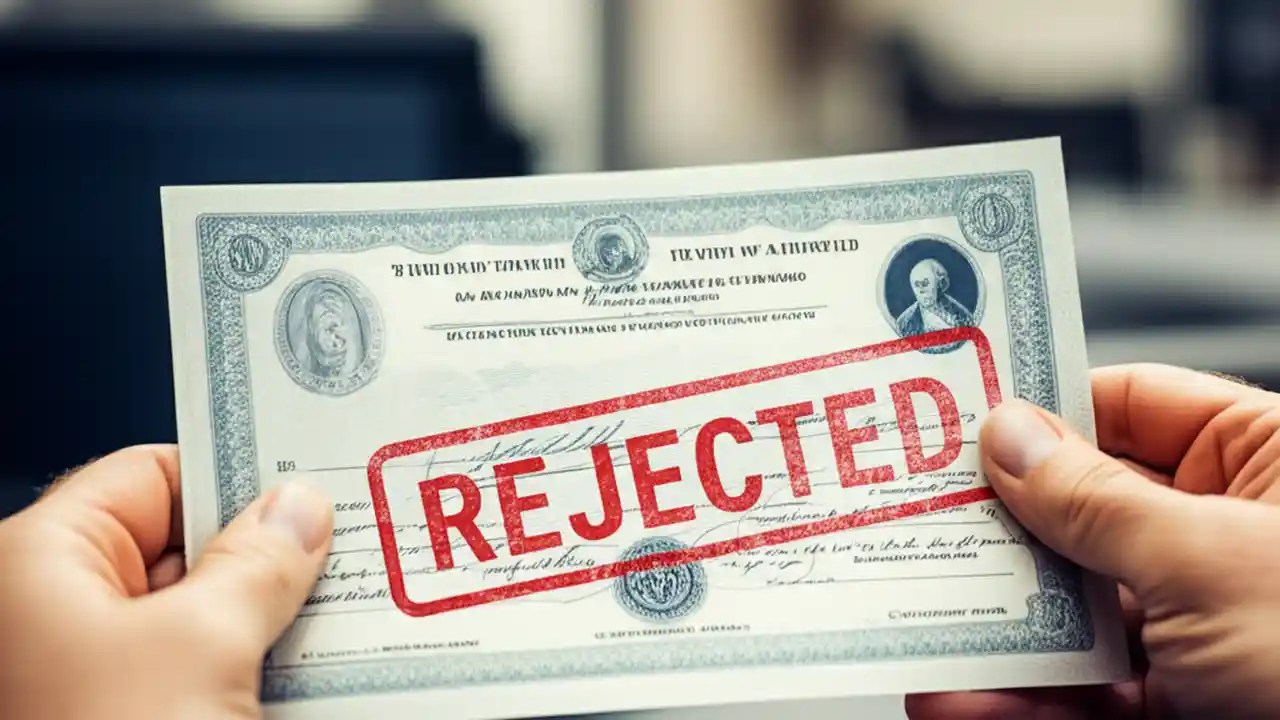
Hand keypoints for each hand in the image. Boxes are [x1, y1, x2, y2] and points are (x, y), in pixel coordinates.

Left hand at [0, 445, 332, 718]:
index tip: (312, 476)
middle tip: (348, 543)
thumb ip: (259, 563)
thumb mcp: (203, 646)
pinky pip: (194, 670)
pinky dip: (248, 665)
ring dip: (266, 615)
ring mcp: (88, 674)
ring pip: (194, 616)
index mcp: (38, 565)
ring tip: (346, 608)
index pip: (149, 476)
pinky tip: (312, 667)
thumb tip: (298, 509)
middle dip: (264, 550)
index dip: (232, 471)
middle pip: (177, 547)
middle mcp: (53, 614)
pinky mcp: (124, 717)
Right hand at [906, 364, 1279, 718]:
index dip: (1042, 407)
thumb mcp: (1213, 562)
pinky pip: (1081, 694)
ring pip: (1072, 608)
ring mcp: (1199, 631)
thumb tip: (1009, 437)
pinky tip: (958, 692)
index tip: (952, 419)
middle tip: (910, 515)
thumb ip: (1098, 500)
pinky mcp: (1178, 709)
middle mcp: (1226, 540)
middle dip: (998, 522)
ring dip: (991, 617)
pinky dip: (1016, 697)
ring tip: (915, 611)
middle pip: (1083, 508)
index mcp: (1266, 467)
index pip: (1130, 406)